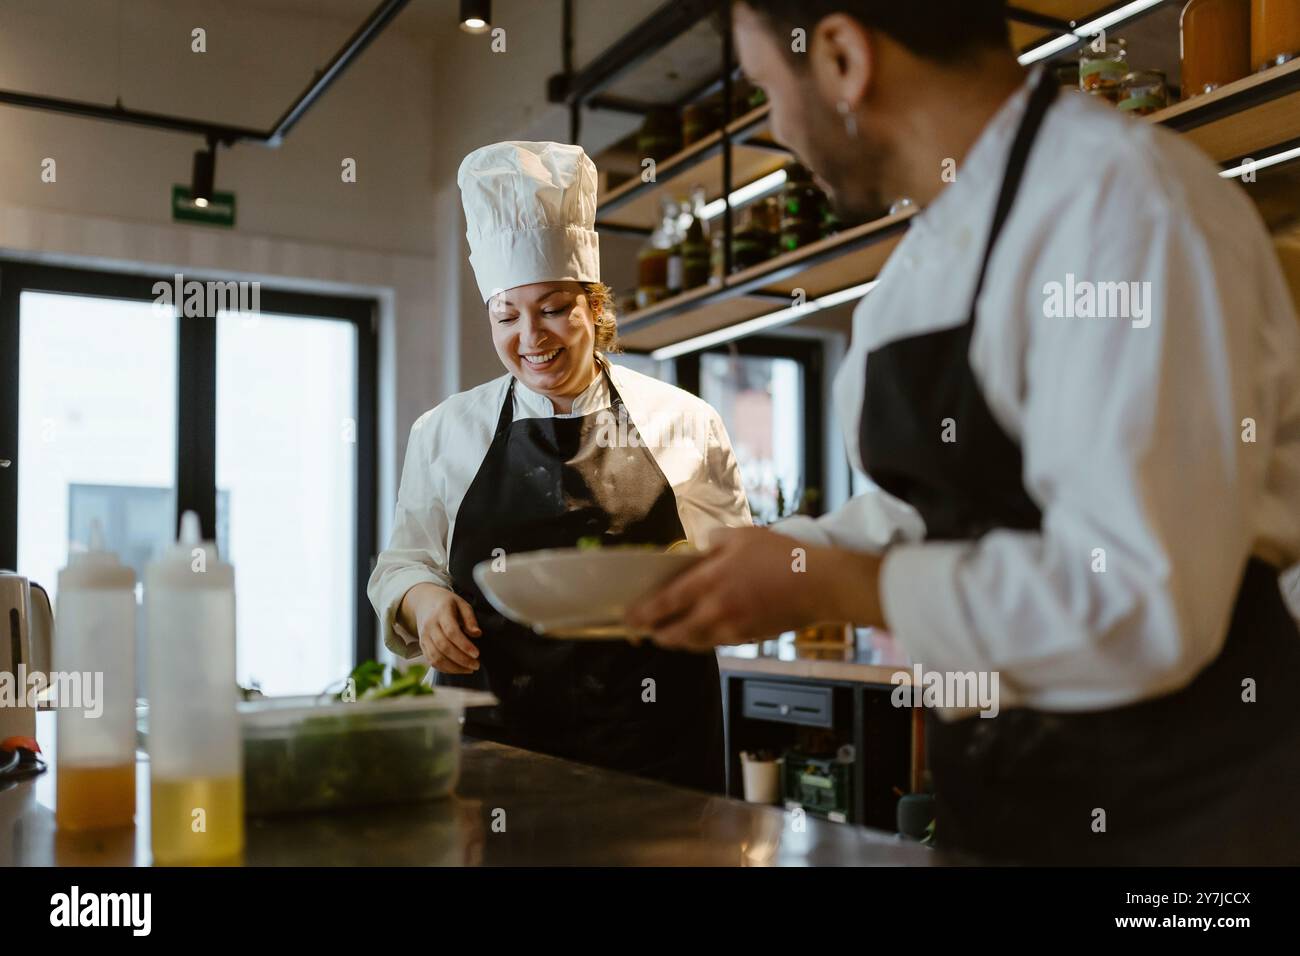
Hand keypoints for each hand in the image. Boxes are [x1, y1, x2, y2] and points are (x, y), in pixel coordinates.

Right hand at [399, 583, 480, 674]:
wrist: (424, 603)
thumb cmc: (447, 604)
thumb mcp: (461, 603)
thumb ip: (470, 618)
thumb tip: (477, 634)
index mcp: (441, 612)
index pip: (451, 632)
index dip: (464, 645)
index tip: (477, 654)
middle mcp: (430, 625)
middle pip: (444, 647)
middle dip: (461, 659)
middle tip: (476, 665)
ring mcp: (424, 637)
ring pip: (436, 657)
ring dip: (454, 667)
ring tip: (470, 669)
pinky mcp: (422, 646)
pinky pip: (432, 661)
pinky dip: (445, 669)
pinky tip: (458, 669)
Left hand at [624, 527, 885, 650]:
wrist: (819, 584)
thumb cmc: (782, 556)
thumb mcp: (742, 536)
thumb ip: (714, 543)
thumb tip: (700, 551)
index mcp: (710, 581)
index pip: (664, 604)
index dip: (641, 614)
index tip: (627, 618)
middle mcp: (716, 610)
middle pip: (675, 633)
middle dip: (657, 634)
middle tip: (646, 631)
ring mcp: (733, 628)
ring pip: (695, 643)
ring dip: (680, 640)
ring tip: (671, 633)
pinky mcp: (749, 638)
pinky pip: (718, 642)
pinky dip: (706, 639)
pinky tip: (706, 630)